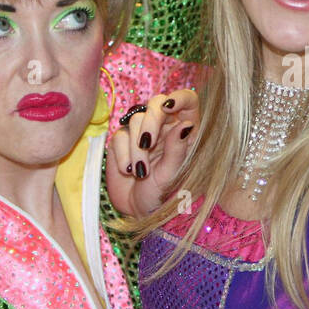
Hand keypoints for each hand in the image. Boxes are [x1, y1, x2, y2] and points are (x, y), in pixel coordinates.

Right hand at [105, 89, 198, 216]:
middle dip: (150, 122)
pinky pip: (120, 136)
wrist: (138, 210)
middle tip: (147, 143)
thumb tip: (185, 124)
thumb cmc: (162, 195)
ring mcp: (143, 132)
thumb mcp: (172, 174)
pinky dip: (123, 155)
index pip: (188, 101)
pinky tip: (129, 171)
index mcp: (186, 131)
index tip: (168, 107)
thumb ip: (178, 149)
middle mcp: (166, 127)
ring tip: (141, 172)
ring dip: (137, 147)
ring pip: (136, 120)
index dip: (179, 97)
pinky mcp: (123, 141)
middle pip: (157, 103)